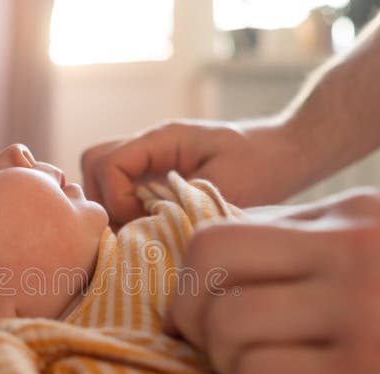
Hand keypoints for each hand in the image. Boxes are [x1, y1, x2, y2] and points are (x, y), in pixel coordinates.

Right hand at [81, 120, 310, 226]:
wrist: (286, 154)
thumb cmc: (262, 167)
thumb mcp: (223, 188)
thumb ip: (177, 203)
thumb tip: (141, 229)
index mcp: (163, 138)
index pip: (108, 163)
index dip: (116, 200)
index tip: (142, 222)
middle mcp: (150, 144)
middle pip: (94, 162)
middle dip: (103, 200)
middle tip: (131, 227)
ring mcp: (152, 157)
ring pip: (101, 173)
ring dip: (111, 205)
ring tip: (138, 229)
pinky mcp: (157, 173)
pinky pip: (122, 185)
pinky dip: (124, 208)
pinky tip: (148, 226)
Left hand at [164, 190, 379, 373]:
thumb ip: (321, 242)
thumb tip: (241, 258)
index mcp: (352, 213)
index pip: (227, 227)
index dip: (198, 276)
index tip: (206, 307)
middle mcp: (351, 249)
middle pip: (208, 256)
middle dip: (186, 307)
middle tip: (203, 339)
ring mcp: (361, 308)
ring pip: (226, 321)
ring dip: (221, 359)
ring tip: (248, 373)